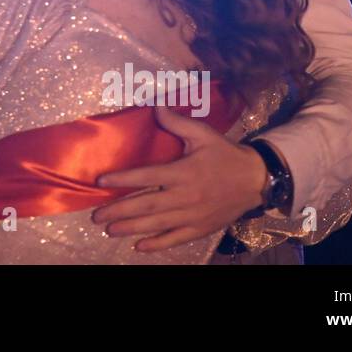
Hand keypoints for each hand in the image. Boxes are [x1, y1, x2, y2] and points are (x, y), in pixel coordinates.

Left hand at [90, 106, 268, 251]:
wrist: (256, 179)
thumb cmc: (225, 154)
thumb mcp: (203, 134)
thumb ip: (177, 122)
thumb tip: (155, 105)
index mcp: (183, 172)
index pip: (146, 176)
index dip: (122, 179)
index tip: (101, 181)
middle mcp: (185, 196)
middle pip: (146, 206)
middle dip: (119, 211)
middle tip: (96, 215)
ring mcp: (193, 215)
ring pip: (157, 224)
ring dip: (131, 228)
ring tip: (109, 230)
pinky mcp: (201, 228)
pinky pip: (176, 238)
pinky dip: (157, 244)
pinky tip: (139, 246)